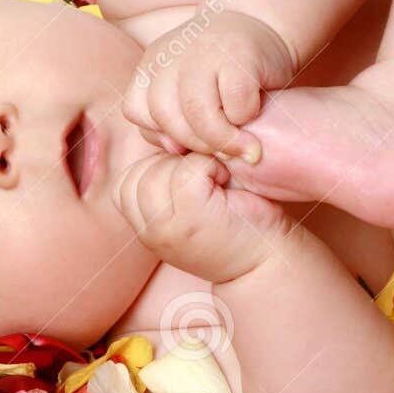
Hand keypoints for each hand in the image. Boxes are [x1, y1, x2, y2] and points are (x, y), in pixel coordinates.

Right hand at [114, 152, 290, 282]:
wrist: (267, 262)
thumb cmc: (234, 222)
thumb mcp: (188, 202)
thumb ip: (165, 177)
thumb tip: (159, 130)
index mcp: (143, 227)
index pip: (126, 179)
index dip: (159, 169)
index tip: (192, 186)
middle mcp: (148, 231)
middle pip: (141, 171)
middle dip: (175, 166)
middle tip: (209, 184)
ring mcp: (165, 227)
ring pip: (160, 168)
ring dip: (192, 166)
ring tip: (216, 183)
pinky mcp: (191, 218)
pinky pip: (186, 169)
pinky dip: (209, 166)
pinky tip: (224, 182)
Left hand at [122, 10, 294, 162]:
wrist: (264, 23)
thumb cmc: (226, 71)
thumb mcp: (188, 94)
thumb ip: (171, 123)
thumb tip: (175, 150)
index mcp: (152, 62)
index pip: (136, 111)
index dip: (164, 135)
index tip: (194, 139)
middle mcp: (171, 53)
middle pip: (164, 116)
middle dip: (194, 143)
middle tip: (221, 150)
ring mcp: (204, 51)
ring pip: (196, 112)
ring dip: (220, 139)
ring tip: (241, 145)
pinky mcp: (240, 56)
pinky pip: (235, 104)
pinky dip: (246, 117)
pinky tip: (255, 111)